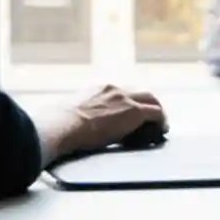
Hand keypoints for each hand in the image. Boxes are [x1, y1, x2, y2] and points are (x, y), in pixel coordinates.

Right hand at [36, 85, 166, 163]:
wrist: (63, 125)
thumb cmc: (58, 125)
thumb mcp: (67, 114)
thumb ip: (74, 116)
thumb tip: (64, 126)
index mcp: (97, 89)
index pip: (120, 92)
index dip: (129, 102)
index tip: (130, 113)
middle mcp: (113, 89)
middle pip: (139, 92)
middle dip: (147, 103)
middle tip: (151, 117)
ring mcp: (124, 99)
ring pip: (151, 99)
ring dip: (157, 111)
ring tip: (160, 124)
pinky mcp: (133, 112)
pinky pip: (156, 113)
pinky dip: (161, 121)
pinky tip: (161, 130)